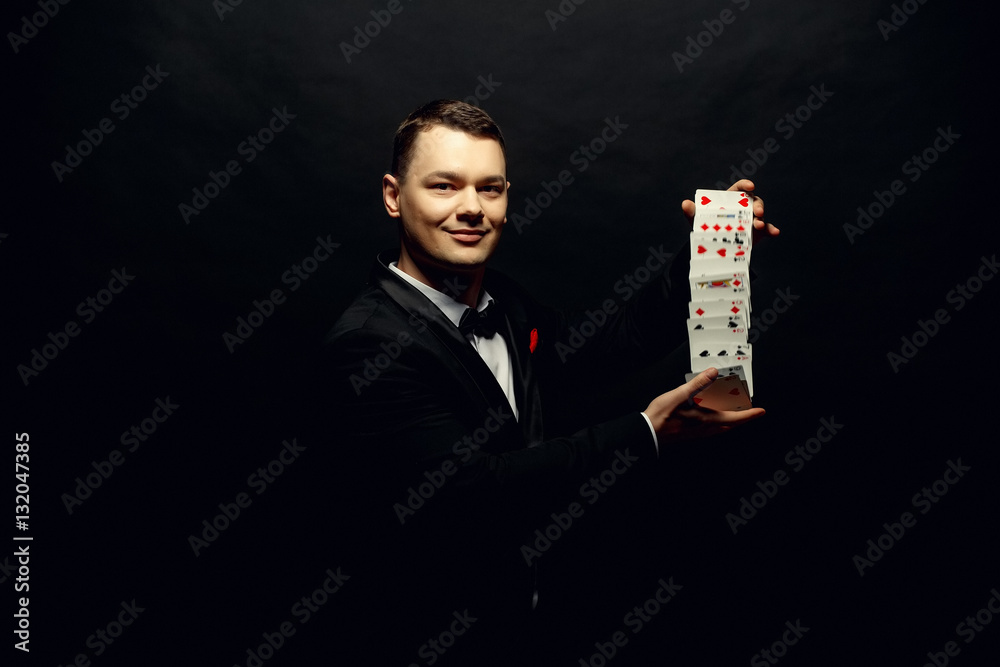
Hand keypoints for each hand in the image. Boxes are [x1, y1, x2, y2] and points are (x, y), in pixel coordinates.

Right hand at [643, 368, 764, 441]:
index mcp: (707, 420)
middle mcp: (706, 429)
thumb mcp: (680, 395)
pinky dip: (718, 422)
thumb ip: (698, 383)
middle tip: (748, 410)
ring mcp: (699, 433)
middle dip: (741, 417)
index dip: (750, 414)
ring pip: (722, 428)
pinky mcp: (692, 434)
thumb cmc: (662, 417)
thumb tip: (712, 373)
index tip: (761, 411)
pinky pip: (712, 429)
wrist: (649, 433)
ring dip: (730, 420)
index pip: (735, 418)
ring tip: (731, 411)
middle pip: (731, 425)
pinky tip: (710, 417)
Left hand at [681, 179, 778, 244]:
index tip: (751, 186)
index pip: (740, 189)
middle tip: (757, 212)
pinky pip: (766, 229)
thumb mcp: (698, 221)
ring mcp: (751, 219)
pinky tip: (775, 232)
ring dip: (762, 219)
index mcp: (731, 200)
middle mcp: (743, 207)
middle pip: (754, 201)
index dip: (746, 185)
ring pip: (760, 215)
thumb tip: (684, 204)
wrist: (713, 248)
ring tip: (758, 225)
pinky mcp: (757, 232)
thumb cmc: (706, 228)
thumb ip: (691, 212)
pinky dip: (771, 230)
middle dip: (758, 205)